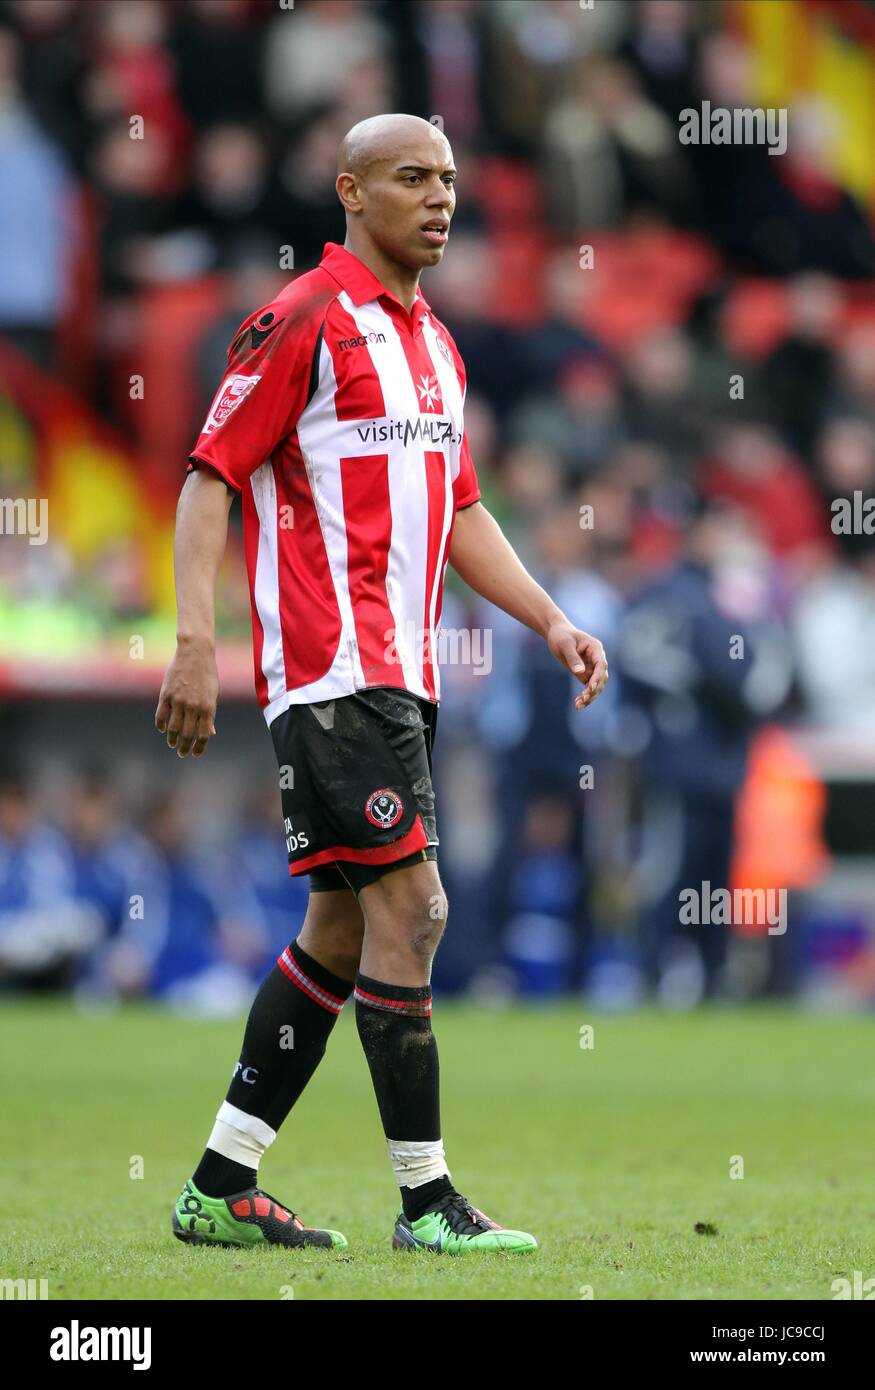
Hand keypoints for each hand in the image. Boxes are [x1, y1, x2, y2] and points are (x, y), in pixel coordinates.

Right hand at [155, 635, 218, 757]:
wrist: (195, 653)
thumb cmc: (207, 674)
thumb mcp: (213, 694)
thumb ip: (210, 715)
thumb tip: (210, 733)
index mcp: (208, 708)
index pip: (203, 735)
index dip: (199, 748)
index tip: (195, 754)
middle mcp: (194, 707)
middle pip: (187, 735)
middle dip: (185, 747)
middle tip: (182, 753)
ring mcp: (179, 701)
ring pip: (173, 728)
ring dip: (172, 739)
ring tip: (172, 743)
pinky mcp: (166, 695)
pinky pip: (161, 715)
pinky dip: (160, 725)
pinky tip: (162, 729)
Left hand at [546, 622, 608, 709]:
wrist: (557, 634)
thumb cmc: (561, 636)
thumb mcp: (565, 644)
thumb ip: (572, 658)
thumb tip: (580, 672)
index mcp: (595, 649)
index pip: (601, 665)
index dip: (598, 677)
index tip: (590, 687)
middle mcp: (597, 659)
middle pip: (602, 677)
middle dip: (593, 690)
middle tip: (582, 700)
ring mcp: (593, 667)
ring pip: (597, 685)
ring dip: (590, 696)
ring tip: (578, 705)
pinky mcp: (586, 673)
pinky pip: (589, 687)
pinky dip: (585, 695)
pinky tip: (577, 704)